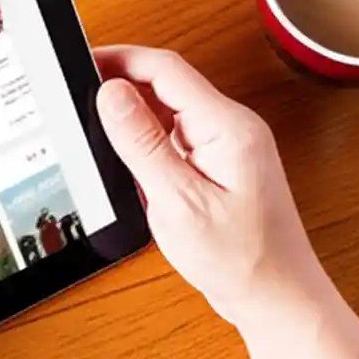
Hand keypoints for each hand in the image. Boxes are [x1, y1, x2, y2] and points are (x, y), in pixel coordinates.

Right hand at [94, 46, 329, 324]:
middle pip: (168, 84)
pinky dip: (149, 143)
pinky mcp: (222, 165)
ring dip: (135, 117)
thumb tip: (112, 94)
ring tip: (99, 134)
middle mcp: (233, 127)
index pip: (166, 69)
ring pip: (171, 111)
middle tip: (80, 99)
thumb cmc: (241, 259)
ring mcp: (229, 146)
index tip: (84, 62)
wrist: (277, 298)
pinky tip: (131, 164)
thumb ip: (142, 143)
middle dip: (123, 86)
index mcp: (228, 127)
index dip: (120, 59)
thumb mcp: (179, 201)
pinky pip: (179, 137)